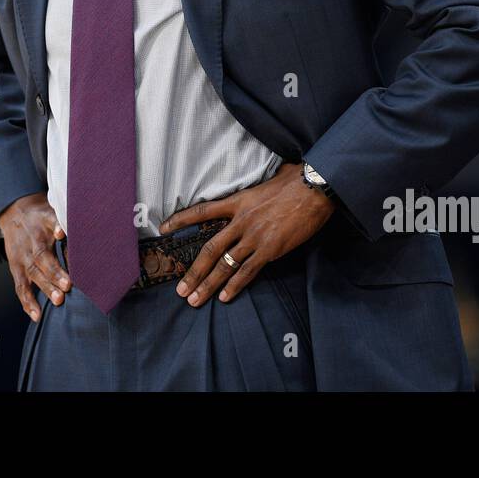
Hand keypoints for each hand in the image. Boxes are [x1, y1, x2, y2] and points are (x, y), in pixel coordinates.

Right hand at [0, 192, 70, 320]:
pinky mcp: (16, 268)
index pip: (50, 223)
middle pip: (41, 256)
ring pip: (32, 273)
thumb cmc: (42, 215)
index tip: (63, 234)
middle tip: (68, 285)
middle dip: (55, 271)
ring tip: (58, 300)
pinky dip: (28, 302)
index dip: (57, 228)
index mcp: (44, 222)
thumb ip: (70, 222)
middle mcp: (32, 240)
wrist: (14, 212)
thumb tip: (95, 234)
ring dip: (45, 287)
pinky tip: (37, 315)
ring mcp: (22, 256)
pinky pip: (21, 287)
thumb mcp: (55, 210)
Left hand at [158, 162, 334, 306]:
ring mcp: (255, 237)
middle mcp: (242, 221)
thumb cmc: (296, 181)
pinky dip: (235, 286)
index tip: (163, 229)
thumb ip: (259, 186)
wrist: (314, 190)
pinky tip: (225, 297)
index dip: (181, 220)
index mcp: (238, 201)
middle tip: (180, 289)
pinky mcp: (270, 250)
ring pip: (225, 265)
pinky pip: (248, 272)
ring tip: (195, 300)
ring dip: (209, 285)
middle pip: (210, 248)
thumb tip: (267, 179)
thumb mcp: (269, 178)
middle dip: (193, 272)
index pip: (202, 211)